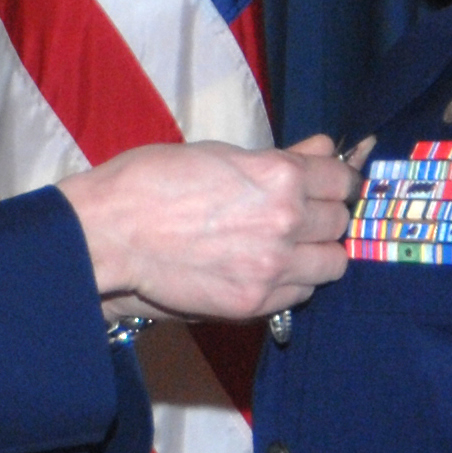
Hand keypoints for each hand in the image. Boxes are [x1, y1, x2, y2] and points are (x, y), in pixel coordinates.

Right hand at [57, 134, 359, 321]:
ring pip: (332, 264)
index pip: (343, 180)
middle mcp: (287, 221)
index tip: (324, 186)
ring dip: (315, 255)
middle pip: (341, 222)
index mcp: (280, 175)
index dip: (335, 182)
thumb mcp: (221, 154)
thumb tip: (326, 149)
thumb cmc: (153, 181)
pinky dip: (291, 284)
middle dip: (325, 217)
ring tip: (286, 249)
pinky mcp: (254, 303)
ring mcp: (273, 267)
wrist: (109, 233)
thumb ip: (282, 159)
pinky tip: (264, 271)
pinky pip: (299, 295)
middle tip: (299, 217)